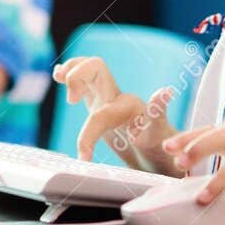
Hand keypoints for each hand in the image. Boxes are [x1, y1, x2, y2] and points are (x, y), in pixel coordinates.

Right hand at [52, 56, 178, 171]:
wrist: (157, 146)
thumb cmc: (157, 142)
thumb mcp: (158, 133)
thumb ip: (158, 113)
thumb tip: (166, 91)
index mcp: (126, 106)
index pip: (100, 115)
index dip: (87, 138)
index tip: (83, 158)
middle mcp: (116, 95)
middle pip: (96, 67)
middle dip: (78, 77)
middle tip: (72, 101)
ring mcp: (105, 96)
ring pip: (88, 68)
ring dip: (72, 69)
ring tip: (58, 76)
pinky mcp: (98, 101)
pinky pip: (83, 80)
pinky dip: (69, 73)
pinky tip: (58, 74)